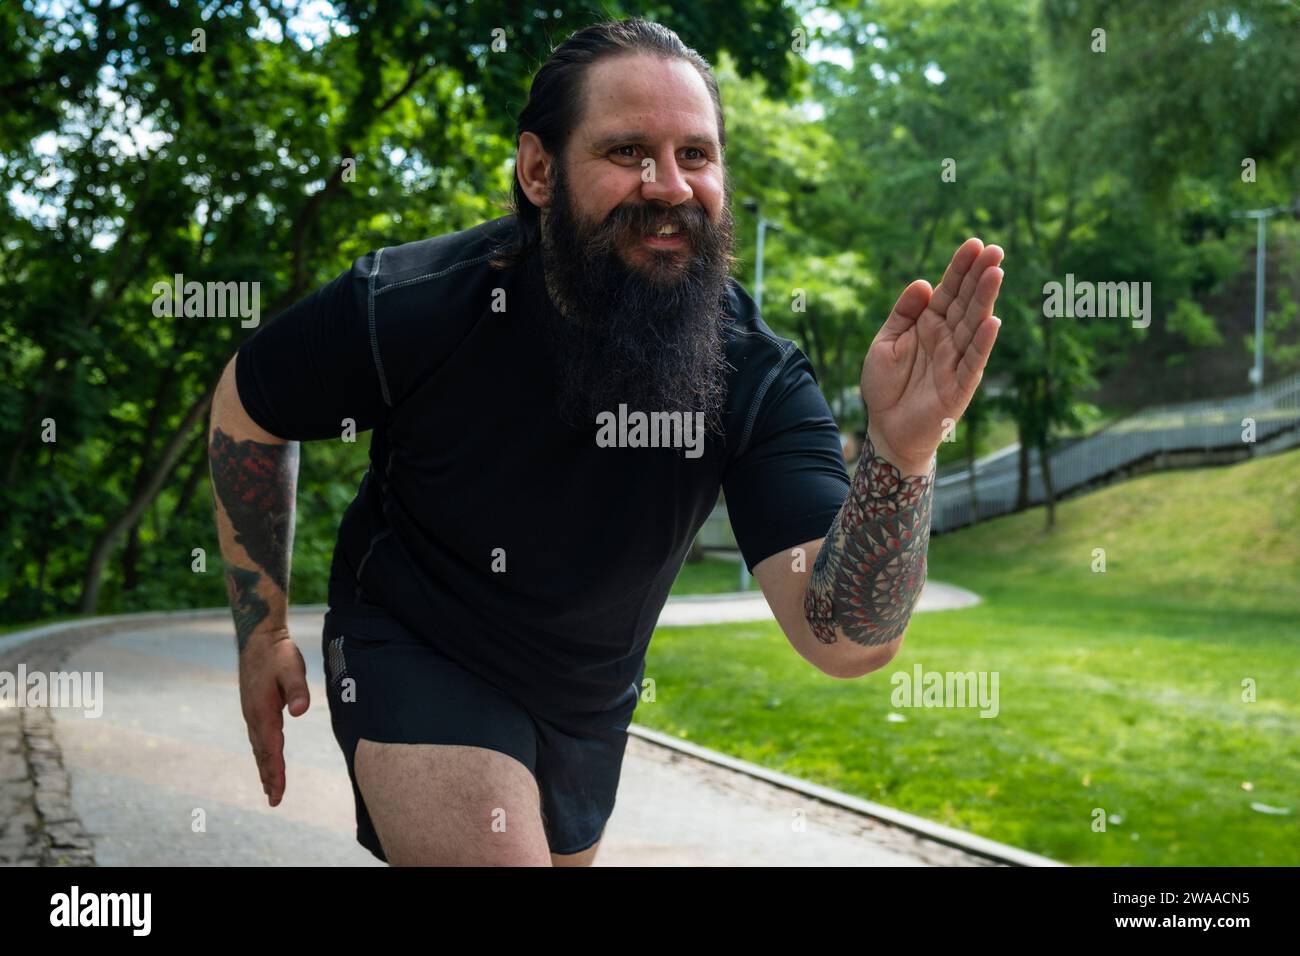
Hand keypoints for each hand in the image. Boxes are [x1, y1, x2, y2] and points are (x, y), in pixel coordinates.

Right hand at [238, 627, 309, 806]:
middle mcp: (254, 716)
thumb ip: (298, 690)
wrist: (258, 638)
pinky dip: (262, 753)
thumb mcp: (292, 668)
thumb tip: (300, 712)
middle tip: (275, 800)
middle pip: (263, 753)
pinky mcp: (254, 708)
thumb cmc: (278, 653)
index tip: (278, 792)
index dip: (276, 772)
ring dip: (265, 768)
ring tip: (270, 788)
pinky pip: (258, 738)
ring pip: (259, 747)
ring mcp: (251, 713)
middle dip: (269, 777)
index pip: (271, 749)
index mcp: (262, 711)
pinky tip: (266, 760)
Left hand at [861, 238, 1004, 473]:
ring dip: (985, 300)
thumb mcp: (885, 342)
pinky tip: (993, 321)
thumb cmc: (885, 386)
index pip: (949, 291)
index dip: (960, 268)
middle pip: (966, 302)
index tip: (974, 243)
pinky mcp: (960, 385)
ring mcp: (956, 360)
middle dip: (980, 276)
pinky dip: (982, 343)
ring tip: (996, 273)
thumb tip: (924, 283)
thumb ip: (903, 313)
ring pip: (973, 325)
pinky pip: (973, 361)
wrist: (886, 428)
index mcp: (929, 324)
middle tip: (995, 249)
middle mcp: (947, 338)